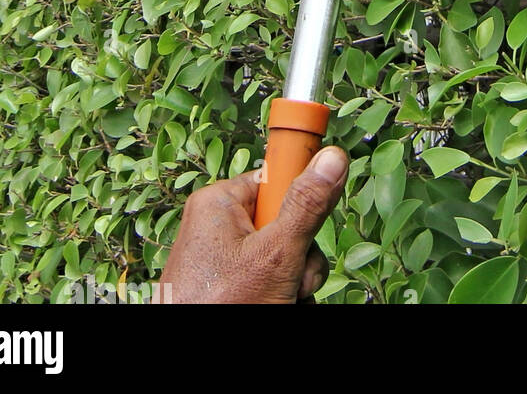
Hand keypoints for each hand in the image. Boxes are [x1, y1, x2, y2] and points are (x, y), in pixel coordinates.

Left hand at [157, 147, 347, 302]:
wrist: (194, 367)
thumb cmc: (220, 307)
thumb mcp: (276, 254)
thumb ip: (307, 206)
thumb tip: (332, 159)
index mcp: (219, 203)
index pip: (277, 180)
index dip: (300, 201)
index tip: (315, 212)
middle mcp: (217, 227)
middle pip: (286, 222)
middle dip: (300, 255)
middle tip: (293, 277)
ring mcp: (222, 259)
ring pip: (283, 254)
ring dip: (295, 279)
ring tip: (283, 298)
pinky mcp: (227, 284)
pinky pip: (268, 276)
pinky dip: (280, 292)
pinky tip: (277, 304)